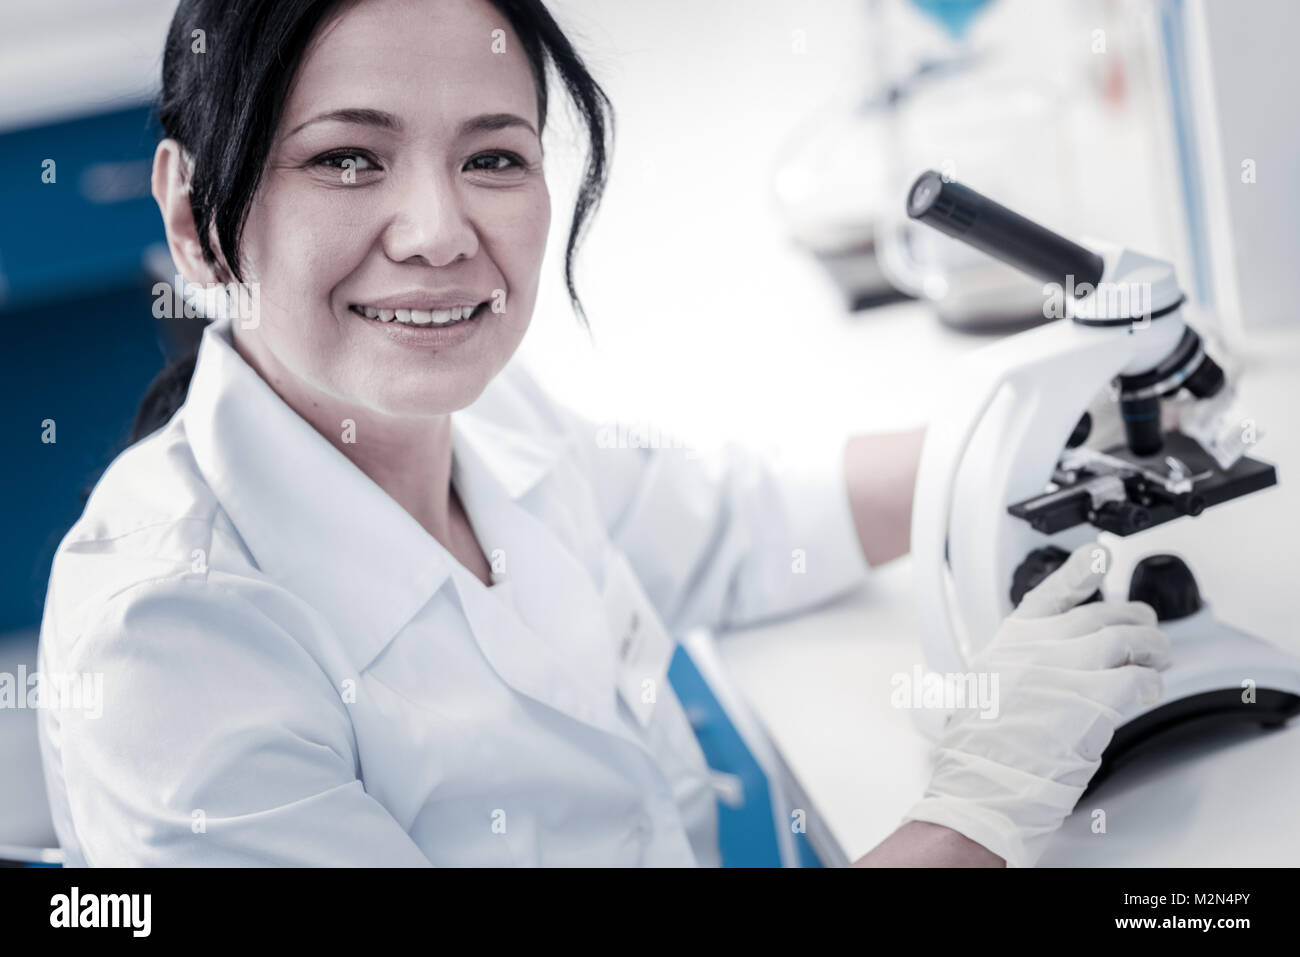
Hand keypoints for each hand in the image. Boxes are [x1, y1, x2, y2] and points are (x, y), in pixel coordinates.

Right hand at [901, 542, 1171, 866]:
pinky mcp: (1093, 696)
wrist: (980, 780)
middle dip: (1131, 620)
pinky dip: (1149, 685)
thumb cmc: (978, 750)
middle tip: (1147, 629)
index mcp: (1008, 643)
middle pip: (1099, 615)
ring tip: (1159, 661)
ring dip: (1150, 651)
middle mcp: (1037, 645)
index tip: (1096, 556)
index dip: (1078, 572)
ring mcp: (1066, 666)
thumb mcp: (983, 692)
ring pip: (1126, 640)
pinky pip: (1137, 681)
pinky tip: (1149, 692)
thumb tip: (1048, 676)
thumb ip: (1018, 672)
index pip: (1050, 593)